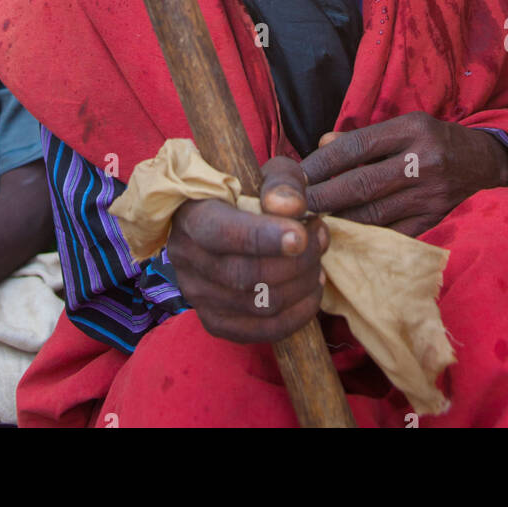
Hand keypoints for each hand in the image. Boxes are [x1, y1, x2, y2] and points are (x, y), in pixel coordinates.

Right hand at [166, 156, 327, 343]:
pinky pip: (264, 331)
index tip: (302, 235)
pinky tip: (311, 289)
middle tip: (320, 237)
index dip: (264, 238)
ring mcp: (198, 296)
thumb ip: (282, 183)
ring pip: (260, 304)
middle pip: (246, 275)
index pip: (224, 234)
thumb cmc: (248, 193)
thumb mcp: (266, 175)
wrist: (226, 220)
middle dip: (297, 260)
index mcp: (192, 216)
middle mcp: (187, 259)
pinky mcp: (216, 322)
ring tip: (318, 260)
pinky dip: (298, 314)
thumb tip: (291, 208)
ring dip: (302, 284)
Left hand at [301, 114, 507, 236]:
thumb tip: (323, 144)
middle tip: (296, 205)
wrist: (484, 162)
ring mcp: (430, 195)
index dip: (323, 162)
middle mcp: (423, 161)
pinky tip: (344, 238)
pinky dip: (367, 237)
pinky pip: (394, 234)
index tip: (298, 175)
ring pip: (375, 213)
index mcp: (412, 130)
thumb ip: (364, 137)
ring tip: (313, 221)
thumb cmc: (435, 139)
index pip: (357, 146)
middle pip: (362, 183)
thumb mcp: (404, 125)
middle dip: (324, 196)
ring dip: (339, 219)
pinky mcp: (435, 220)